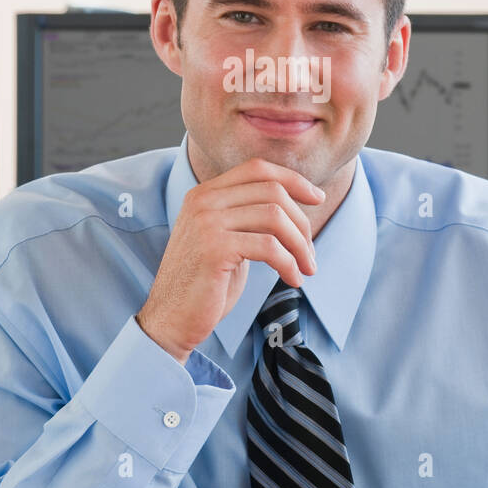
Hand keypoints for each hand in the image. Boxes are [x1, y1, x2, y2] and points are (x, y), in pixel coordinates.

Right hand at [137, 158, 323, 363]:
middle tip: (310, 252)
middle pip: (272, 191)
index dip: (293, 179)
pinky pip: (269, 247)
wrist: (171, 319)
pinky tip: (293, 279)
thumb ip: (246, 217)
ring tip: (307, 268)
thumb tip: (293, 208)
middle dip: (301, 221)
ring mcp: (207, 222)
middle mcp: (203, 200)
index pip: (257, 169)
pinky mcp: (215, 248)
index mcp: (205, 193)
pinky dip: (289, 263)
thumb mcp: (224, 240)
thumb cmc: (205, 284)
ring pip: (274, 217)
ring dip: (300, 245)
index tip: (317, 199)